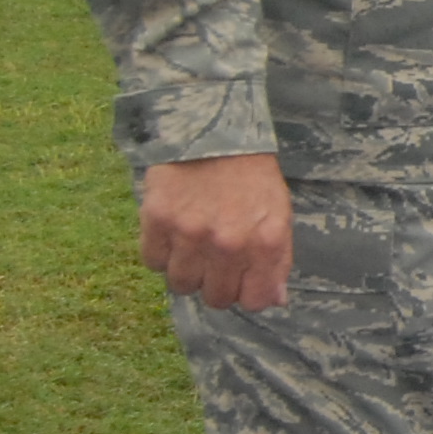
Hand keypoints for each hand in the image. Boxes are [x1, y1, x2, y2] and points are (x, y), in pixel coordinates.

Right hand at [140, 153, 292, 312]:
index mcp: (266, 243)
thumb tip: (274, 300)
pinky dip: (161, 253)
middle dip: (216, 284)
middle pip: (216, 298)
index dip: (247, 293)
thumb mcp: (279, 213)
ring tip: (192, 246)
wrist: (213, 132)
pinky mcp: (157, 221)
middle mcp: (229, 244)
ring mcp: (190, 234)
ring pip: (181, 284)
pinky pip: (153, 262)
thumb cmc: (251, 175)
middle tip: (215, 261)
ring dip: (187, 271)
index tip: (241, 280)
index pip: (255, 301)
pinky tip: (173, 233)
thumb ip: (277, 259)